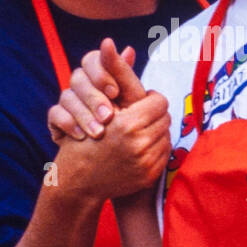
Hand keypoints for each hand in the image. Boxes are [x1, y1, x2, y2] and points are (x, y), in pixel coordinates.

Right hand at [47, 39, 142, 141]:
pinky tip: (82, 136)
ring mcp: (68, 100)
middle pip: (78, 77)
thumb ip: (127, 76)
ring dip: (84, 114)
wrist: (114, 154)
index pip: (92, 60)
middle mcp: (82, 84)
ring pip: (67, 96)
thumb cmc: (129, 123)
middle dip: (94, 97)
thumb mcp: (132, 101)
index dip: (101, 73)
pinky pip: (55, 113)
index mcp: (100, 73)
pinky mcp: (57, 118)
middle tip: (109, 116)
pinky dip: (69, 123)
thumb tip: (128, 49)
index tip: (115, 92)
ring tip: (99, 132)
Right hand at [53, 91, 171, 200]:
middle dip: (155, 114)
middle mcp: (139, 144)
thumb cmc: (84, 140)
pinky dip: (156, 147)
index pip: (159, 102)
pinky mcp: (149, 176)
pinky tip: (142, 146)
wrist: (78, 179)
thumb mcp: (96, 111)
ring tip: (142, 130)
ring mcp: (146, 162)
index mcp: (127, 125)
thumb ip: (120, 92)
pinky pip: (164, 153)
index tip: (145, 99)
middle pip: (165, 118)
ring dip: (157, 131)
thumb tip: (135, 67)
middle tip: (144, 115)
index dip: (152, 98)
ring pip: (167, 135)